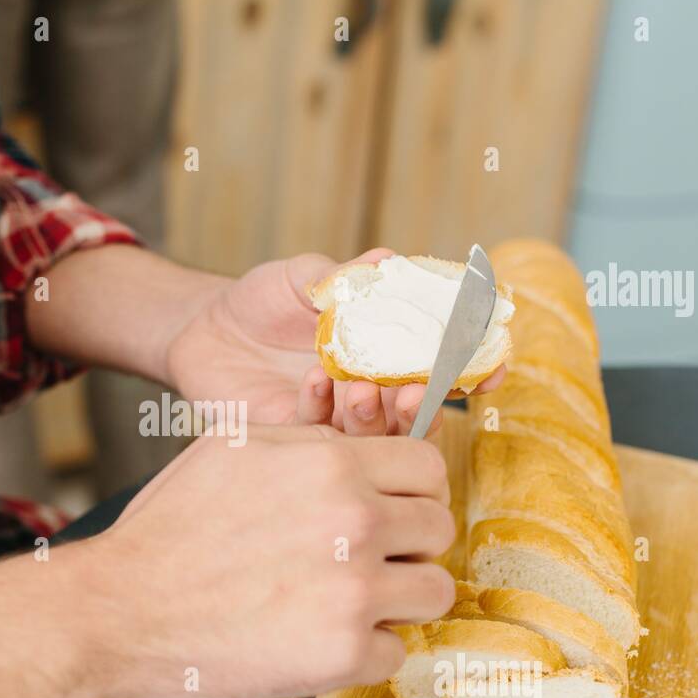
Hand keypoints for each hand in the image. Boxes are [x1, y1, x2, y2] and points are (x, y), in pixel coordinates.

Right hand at [84, 424, 456, 697]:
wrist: (118, 609)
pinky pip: (395, 653)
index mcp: (333, 465)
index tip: (395, 511)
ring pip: (433, 593)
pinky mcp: (342, 655)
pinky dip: (362, 653)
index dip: (413, 491)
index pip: (428, 468)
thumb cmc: (168, 528)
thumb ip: (310, 442)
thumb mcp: (235, 448)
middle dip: (408, 545)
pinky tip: (317, 640)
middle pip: (439, 530)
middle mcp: (356, 523)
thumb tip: (360, 443)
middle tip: (367, 561)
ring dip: (397, 601)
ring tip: (346, 604)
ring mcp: (354, 593)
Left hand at [166, 248, 504, 436]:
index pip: (449, 366)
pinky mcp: (298, 437)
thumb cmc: (265, 298)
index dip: (477, 370)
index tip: (492, 370)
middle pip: (421, 411)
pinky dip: (323, 406)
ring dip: (379, 415)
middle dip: (428, 404)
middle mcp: (374, 390)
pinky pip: (321, 432)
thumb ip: (345, 276)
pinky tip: (314, 377)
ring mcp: (338, 419)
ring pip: (378, 435)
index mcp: (392, 350)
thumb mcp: (305, 277)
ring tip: (363, 387)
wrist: (205, 327)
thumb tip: (386, 260)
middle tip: (417, 388)